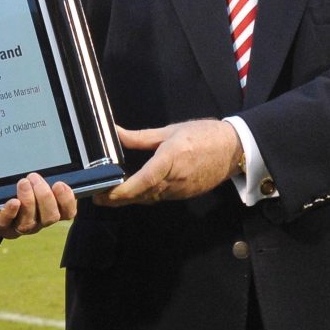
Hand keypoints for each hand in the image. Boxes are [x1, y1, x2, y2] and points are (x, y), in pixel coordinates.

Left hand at [0, 171, 77, 237]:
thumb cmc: (15, 187)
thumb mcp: (32, 179)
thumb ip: (42, 173)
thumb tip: (54, 148)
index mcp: (50, 210)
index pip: (67, 212)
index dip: (67, 200)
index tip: (59, 184)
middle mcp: (38, 221)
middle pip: (50, 217)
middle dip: (45, 197)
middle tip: (34, 177)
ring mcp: (19, 226)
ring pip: (30, 222)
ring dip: (29, 201)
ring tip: (23, 182)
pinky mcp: (1, 226)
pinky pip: (7, 222)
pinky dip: (11, 212)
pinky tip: (13, 201)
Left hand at [100, 120, 241, 206]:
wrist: (234, 149)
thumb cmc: (203, 135)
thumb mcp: (169, 131)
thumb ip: (140, 137)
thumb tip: (116, 133)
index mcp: (170, 159)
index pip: (143, 181)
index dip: (122, 191)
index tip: (104, 193)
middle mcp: (174, 179)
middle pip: (141, 195)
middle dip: (117, 199)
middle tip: (96, 196)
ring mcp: (180, 190)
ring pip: (148, 199)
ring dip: (129, 199)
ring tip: (108, 195)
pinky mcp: (183, 195)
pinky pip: (159, 198)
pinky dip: (144, 196)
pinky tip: (133, 191)